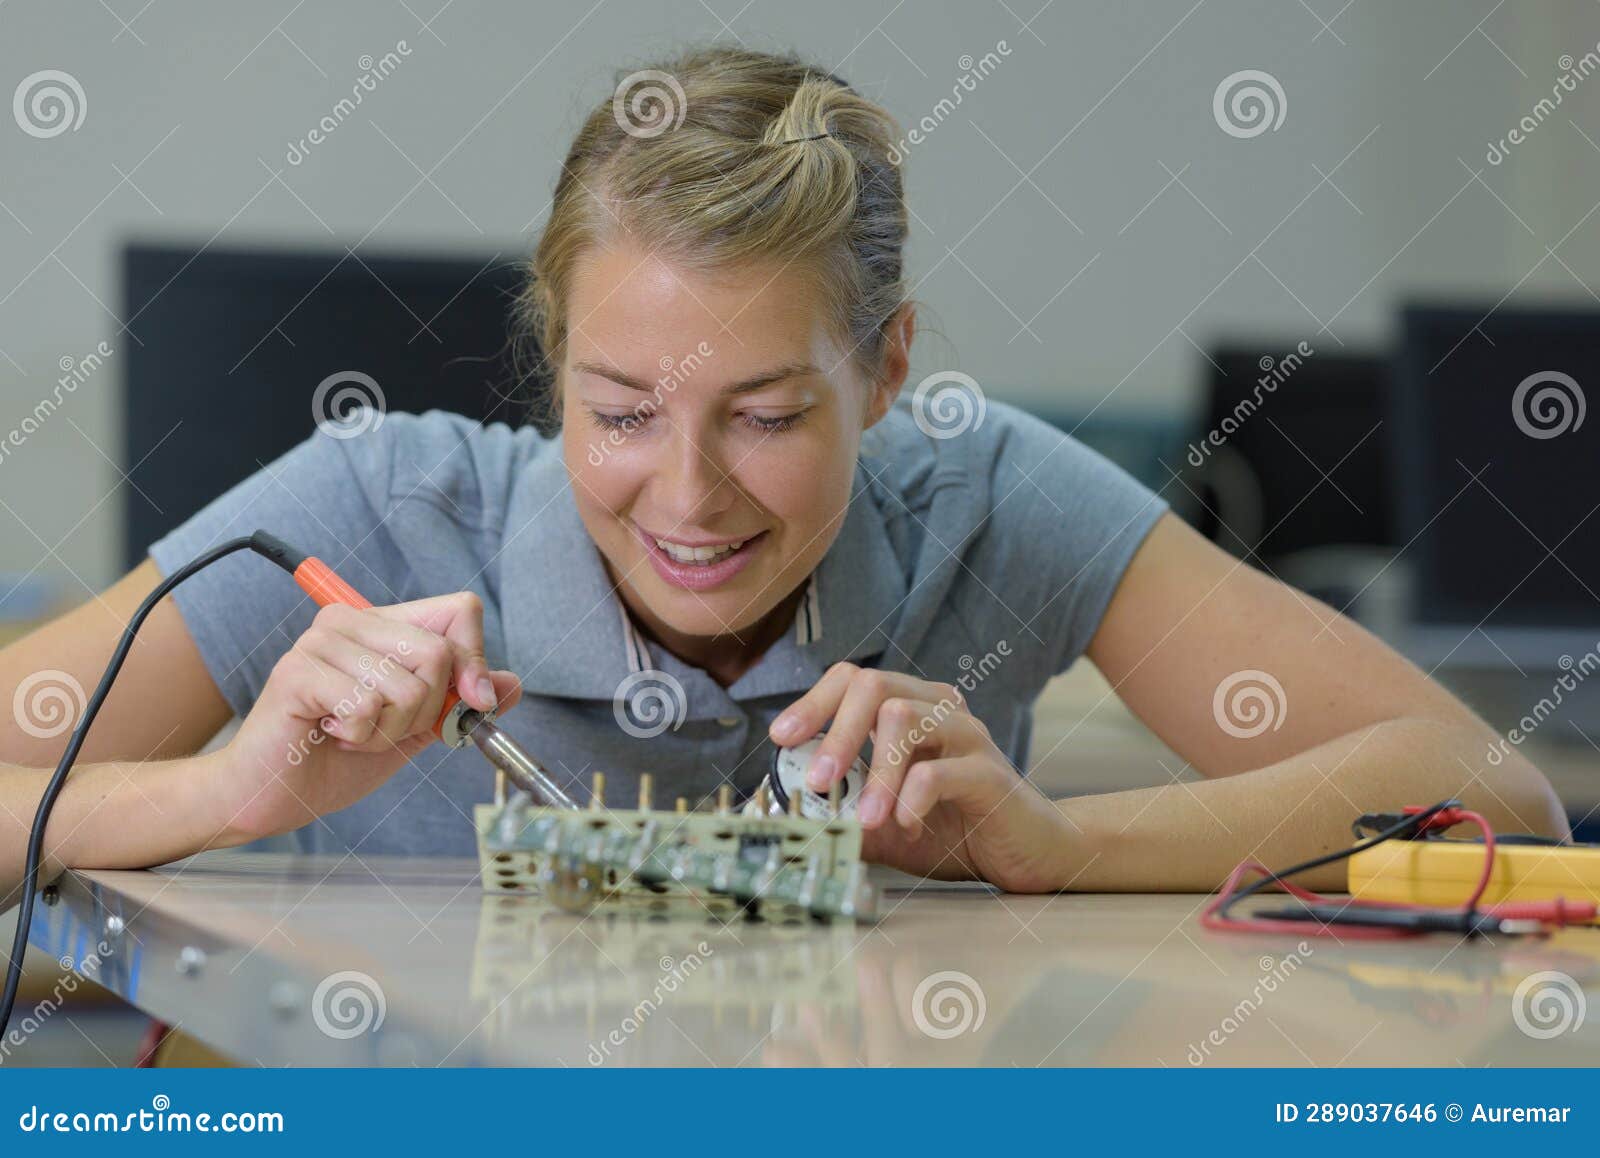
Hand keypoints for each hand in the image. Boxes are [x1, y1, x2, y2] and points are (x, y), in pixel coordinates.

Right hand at [208, 591, 521, 843]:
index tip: (469, 704)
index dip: (475, 660)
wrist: (273, 795)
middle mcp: (350, 622)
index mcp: (381, 625)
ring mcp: (320, 642)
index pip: (459, 610)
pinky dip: (360, 737)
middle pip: (439, 653)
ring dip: (386, 731)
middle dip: (423, 713)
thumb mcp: (414, 730)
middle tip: (379, 727)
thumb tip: (511, 684)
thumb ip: (457, 704)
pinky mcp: (298, 672)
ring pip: (406, 686)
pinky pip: (367, 705)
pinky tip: (328, 734)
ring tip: (349, 733)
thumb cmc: (336, 760)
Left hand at [768, 662, 1072, 891]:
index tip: (781, 738)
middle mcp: (939, 709)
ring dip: (874, 772)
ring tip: (864, 820)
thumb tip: (788, 819)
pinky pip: (940, 771)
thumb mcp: (885, 824)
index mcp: (911, 708)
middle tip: (819, 783)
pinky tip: (906, 825)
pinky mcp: (990, 773)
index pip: (854, 679)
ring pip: (904, 719)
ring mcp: (968, 736)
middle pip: (874, 686)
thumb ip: (843, 814)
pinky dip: (911, 798)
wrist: (1029, 853)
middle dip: (835, 733)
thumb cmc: (955, 830)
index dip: (813, 703)